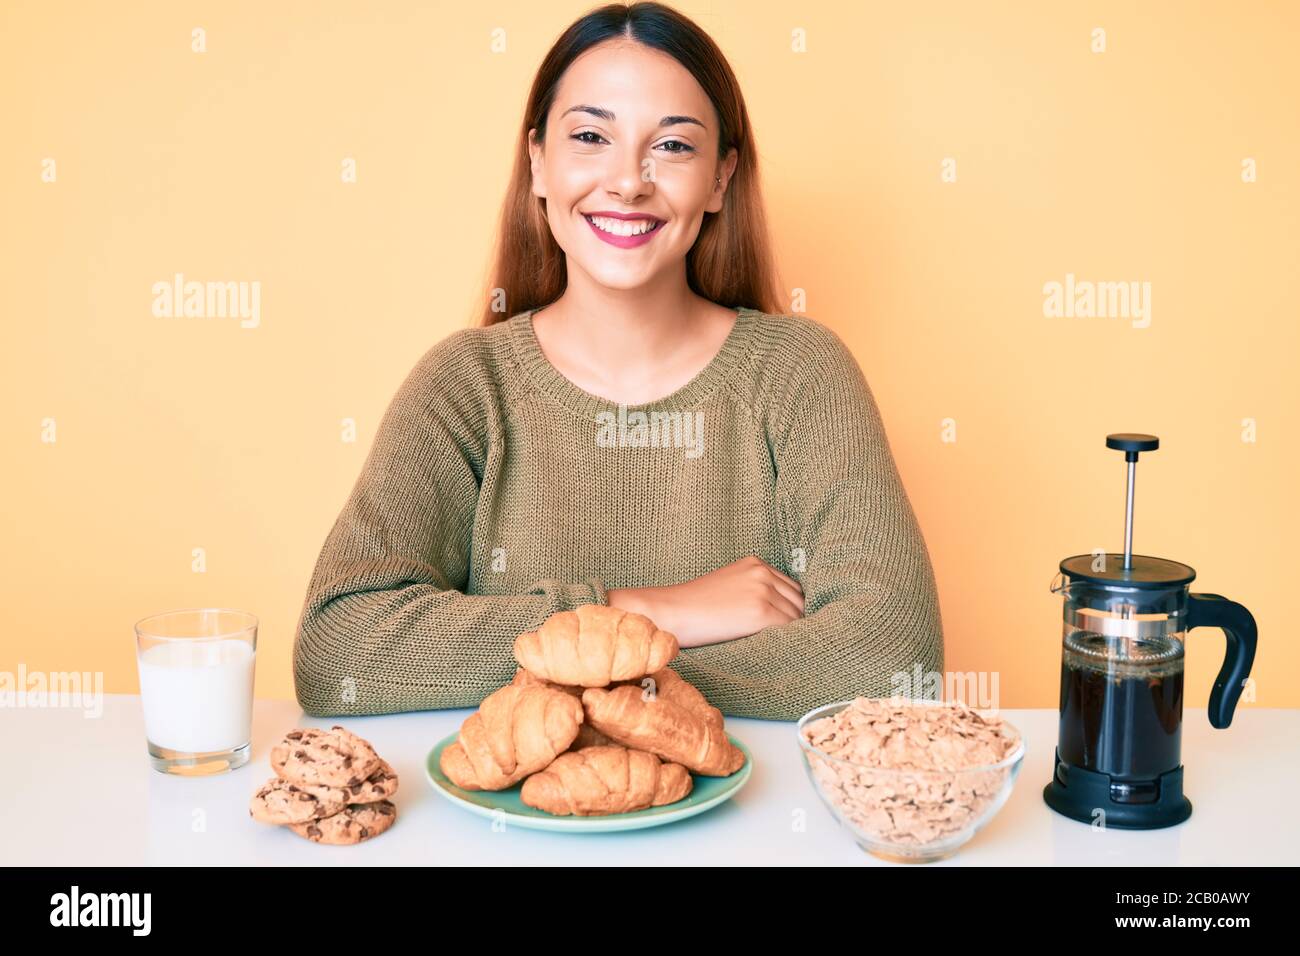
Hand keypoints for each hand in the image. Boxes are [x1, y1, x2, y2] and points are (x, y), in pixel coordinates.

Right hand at [608, 556, 804, 647]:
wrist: (672, 611)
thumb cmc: (695, 605)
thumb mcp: (729, 585)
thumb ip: (754, 590)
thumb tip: (780, 613)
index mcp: (755, 563)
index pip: (790, 587)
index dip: (791, 608)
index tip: (788, 624)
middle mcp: (762, 572)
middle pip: (798, 599)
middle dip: (795, 618)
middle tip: (787, 638)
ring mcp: (763, 591)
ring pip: (796, 615)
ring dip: (792, 630)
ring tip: (782, 644)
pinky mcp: (761, 612)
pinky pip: (788, 627)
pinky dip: (787, 638)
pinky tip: (778, 647)